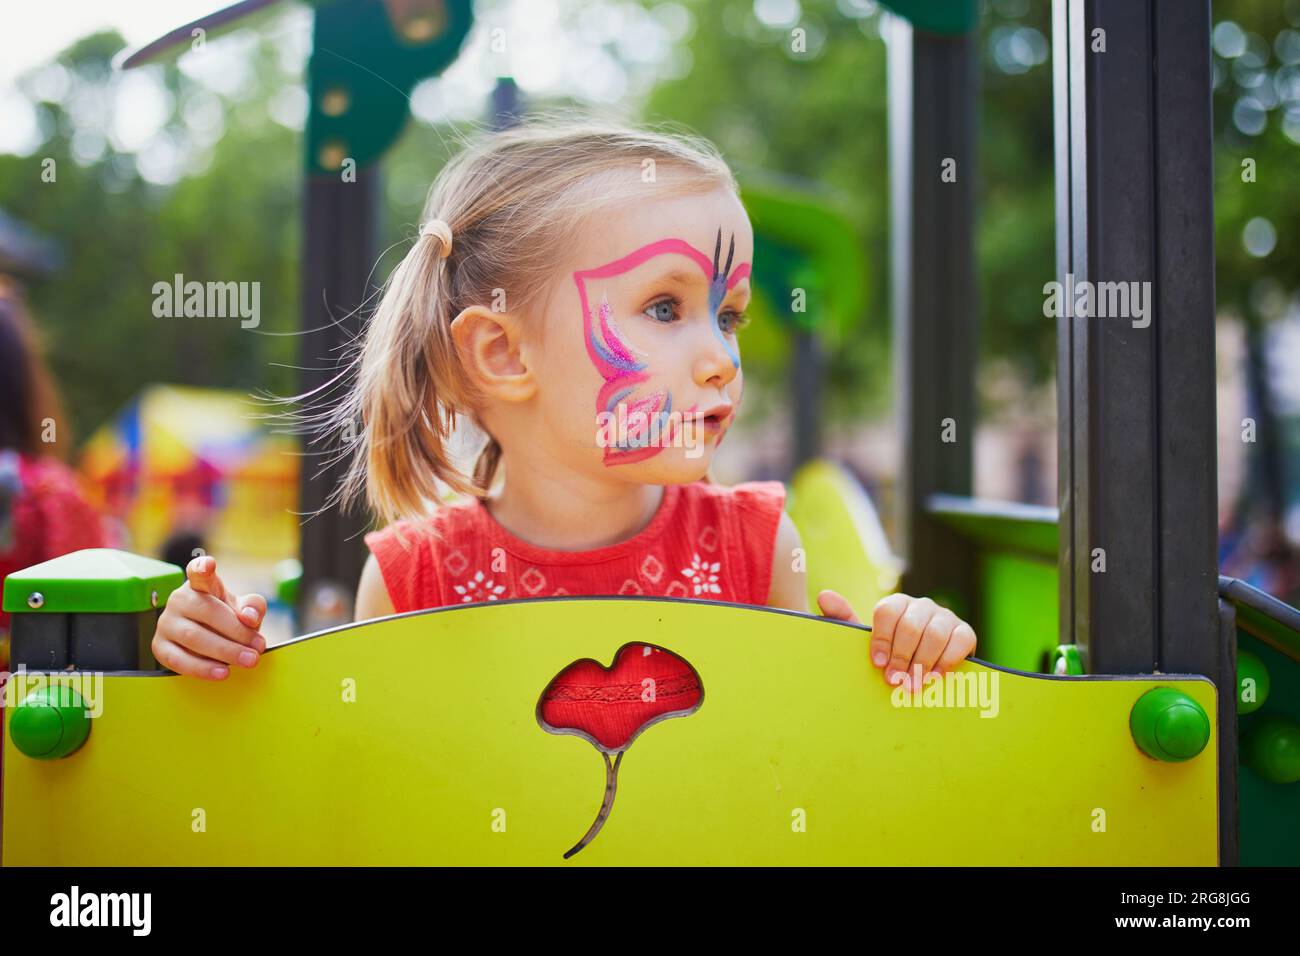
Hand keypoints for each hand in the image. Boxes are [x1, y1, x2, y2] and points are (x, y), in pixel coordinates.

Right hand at [152, 555, 266, 679]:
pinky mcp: (159, 646)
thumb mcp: (245, 608)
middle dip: (237, 632)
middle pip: (207, 613)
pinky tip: (222, 672)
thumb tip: (248, 617)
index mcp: (201, 584)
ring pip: (193, 637)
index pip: (198, 572)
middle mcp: (179, 600)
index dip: (202, 568)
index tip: (208, 565)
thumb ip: (253, 607)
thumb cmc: (228, 618)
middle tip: (259, 647)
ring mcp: (166, 623)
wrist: (210, 638)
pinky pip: (178, 660)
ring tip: (249, 660)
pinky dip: (202, 668)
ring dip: (224, 652)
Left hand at [864, 592, 976, 690]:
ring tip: (913, 684)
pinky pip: (960, 642)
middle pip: (910, 626)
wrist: (936, 662)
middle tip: (895, 679)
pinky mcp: (965, 631)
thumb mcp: (887, 647)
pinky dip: (946, 662)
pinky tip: (935, 676)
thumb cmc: (904, 655)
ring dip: (922, 663)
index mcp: (899, 604)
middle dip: (901, 656)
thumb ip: (876, 646)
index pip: (887, 612)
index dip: (881, 639)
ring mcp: (946, 617)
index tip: (879, 663)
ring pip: (935, 635)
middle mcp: (922, 606)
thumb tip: (859, 645)